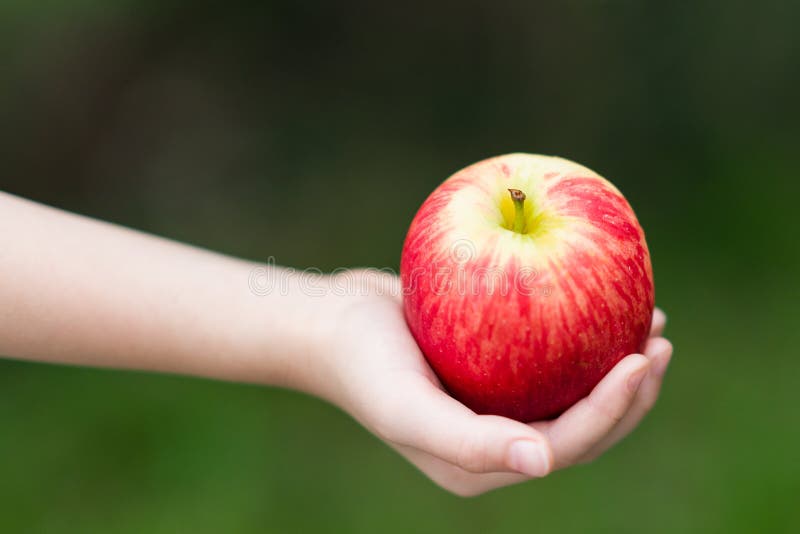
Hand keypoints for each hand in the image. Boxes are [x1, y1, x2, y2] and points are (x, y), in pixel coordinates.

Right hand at [319, 272, 671, 496]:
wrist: (330, 322)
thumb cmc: (363, 363)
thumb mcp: (407, 407)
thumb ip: (469, 444)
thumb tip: (543, 466)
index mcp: (483, 463)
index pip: (568, 444)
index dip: (614, 409)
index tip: (643, 355)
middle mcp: (497, 439)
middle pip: (584, 425)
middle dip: (631, 393)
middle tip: (658, 339)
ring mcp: (496, 402)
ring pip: (573, 390)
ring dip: (614, 362)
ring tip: (647, 319)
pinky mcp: (491, 367)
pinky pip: (548, 354)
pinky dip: (580, 334)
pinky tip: (598, 297)